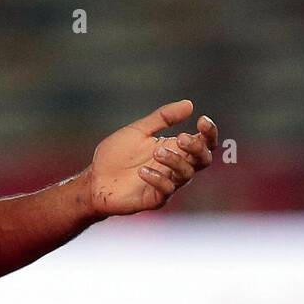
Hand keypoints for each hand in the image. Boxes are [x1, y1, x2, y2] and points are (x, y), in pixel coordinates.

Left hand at [84, 99, 217, 216]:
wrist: (94, 179)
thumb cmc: (117, 155)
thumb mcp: (139, 130)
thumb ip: (163, 118)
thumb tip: (190, 104)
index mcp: (175, 149)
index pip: (203, 142)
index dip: (209, 133)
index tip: (202, 120)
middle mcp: (176, 167)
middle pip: (203, 160)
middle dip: (196, 148)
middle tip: (180, 138)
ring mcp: (167, 183)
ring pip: (186, 174)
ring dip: (174, 161)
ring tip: (156, 152)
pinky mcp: (155, 199)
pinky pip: (167, 191)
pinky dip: (158, 178)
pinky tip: (142, 171)